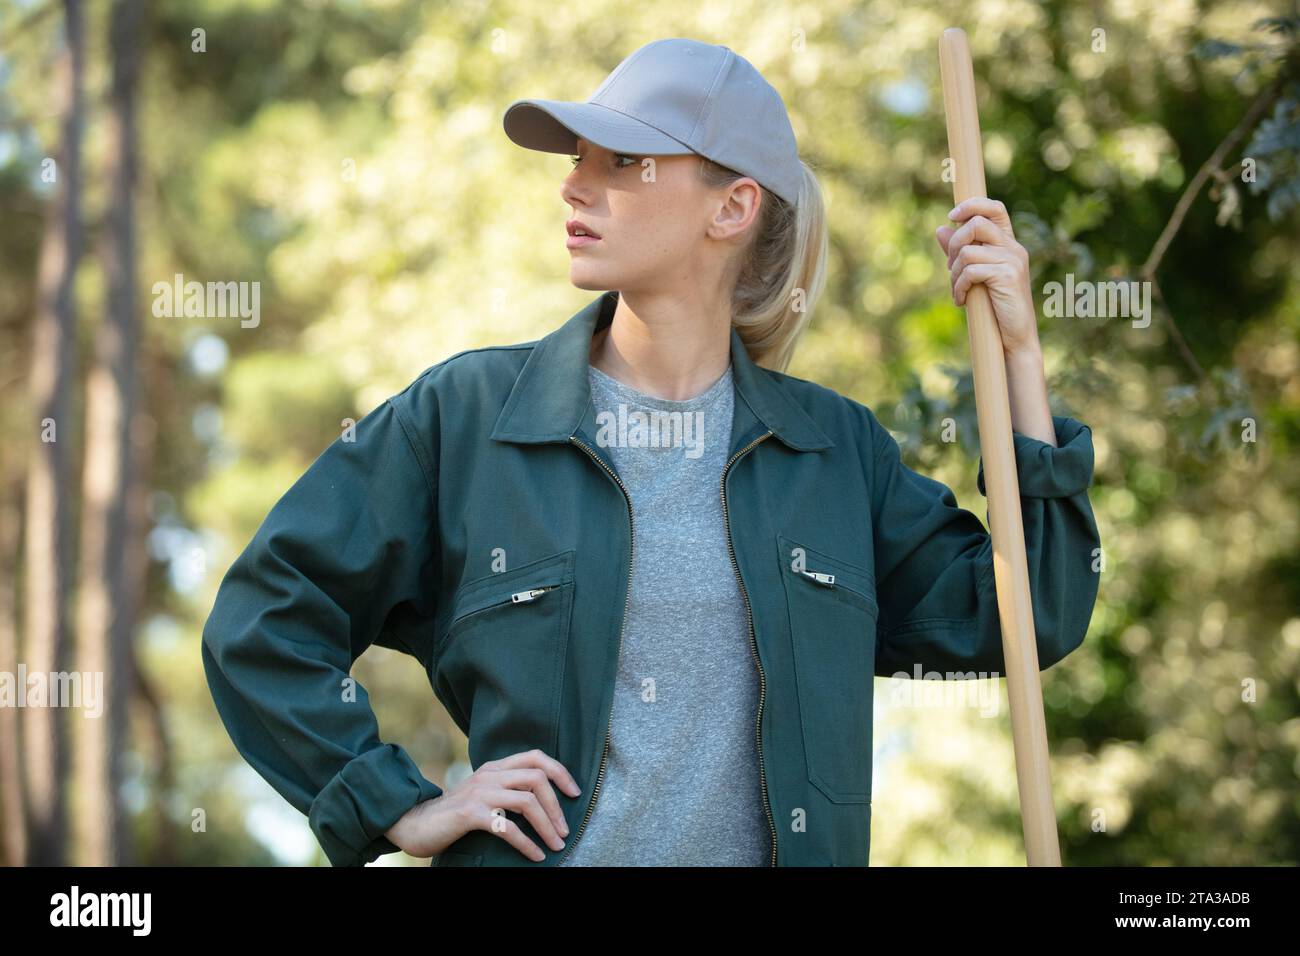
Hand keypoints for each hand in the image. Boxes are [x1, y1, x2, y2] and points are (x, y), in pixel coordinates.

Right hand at [384, 749, 581, 861]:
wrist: (415, 823)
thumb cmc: (455, 813)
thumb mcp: (483, 792)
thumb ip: (506, 788)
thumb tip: (542, 800)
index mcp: (495, 767)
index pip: (536, 757)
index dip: (559, 772)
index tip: (574, 793)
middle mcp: (489, 775)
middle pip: (537, 778)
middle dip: (557, 805)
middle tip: (565, 829)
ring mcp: (480, 792)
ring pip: (527, 802)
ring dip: (547, 826)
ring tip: (556, 844)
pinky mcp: (471, 814)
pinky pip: (507, 827)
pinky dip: (527, 843)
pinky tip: (536, 855)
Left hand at [935, 197, 1041, 357]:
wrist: (1015, 338)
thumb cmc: (995, 307)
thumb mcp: (975, 275)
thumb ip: (960, 251)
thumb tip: (940, 229)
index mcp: (1008, 244)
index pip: (994, 208)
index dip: (971, 205)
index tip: (951, 216)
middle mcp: (1013, 248)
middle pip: (976, 223)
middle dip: (954, 244)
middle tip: (950, 269)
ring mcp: (1012, 261)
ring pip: (968, 250)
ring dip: (953, 273)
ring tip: (957, 290)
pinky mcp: (1007, 276)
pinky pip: (970, 271)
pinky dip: (959, 287)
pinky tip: (961, 301)